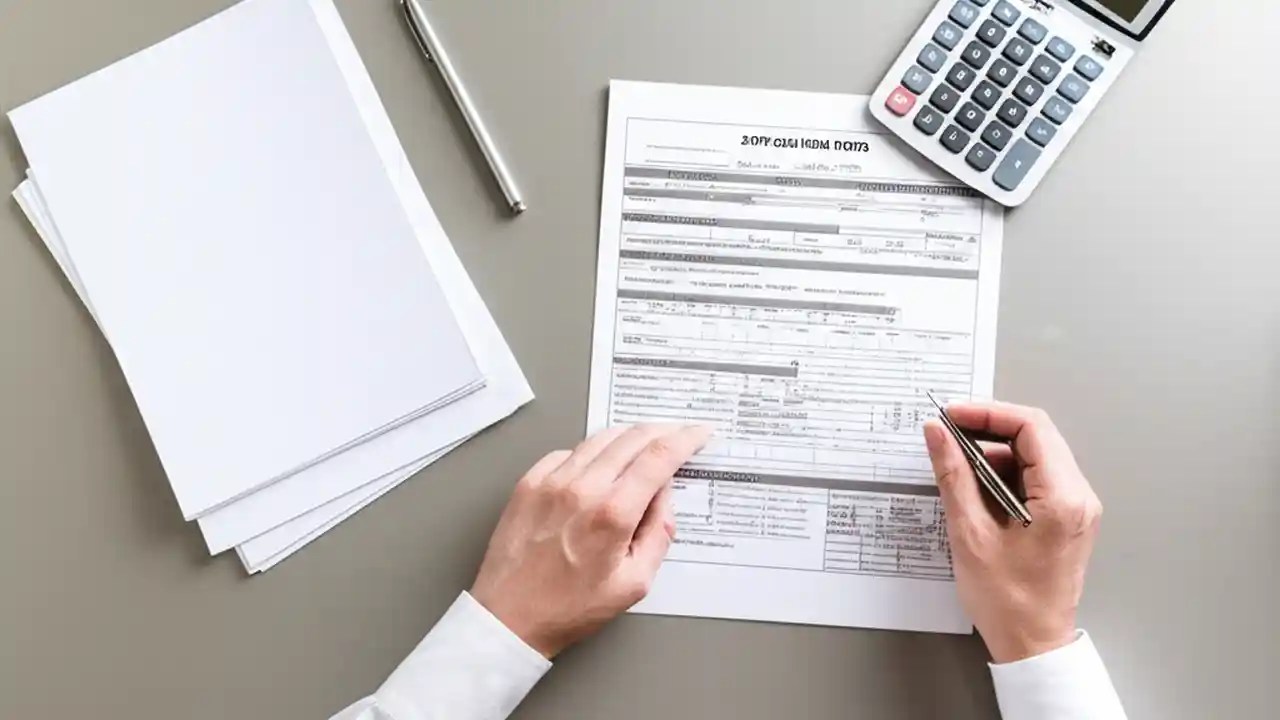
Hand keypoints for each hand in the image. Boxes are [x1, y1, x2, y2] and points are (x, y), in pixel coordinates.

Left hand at [470, 424, 710, 658]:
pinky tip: (599, 465)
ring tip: (643, 445)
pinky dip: (592, 452)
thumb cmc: (570, 608)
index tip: (700, 432)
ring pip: (600, 438)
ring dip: (629, 436)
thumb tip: (665, 496)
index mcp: (613, 513)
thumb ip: (658, 534)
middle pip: (632, 438)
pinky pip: (569, 452)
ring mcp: (551, 481)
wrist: (508, 616)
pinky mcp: (529, 482)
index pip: (659, 457)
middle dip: (662, 431)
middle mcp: (582, 488)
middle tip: (678, 435)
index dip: (686, 439)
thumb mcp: (634, 584)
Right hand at [923, 402, 1102, 663]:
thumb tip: (938, 434)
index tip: (952, 417)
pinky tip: (976, 490)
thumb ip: (953, 476)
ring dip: (994, 455)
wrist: (1033, 645)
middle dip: (988, 431)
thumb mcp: (970, 534)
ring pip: (1034, 456)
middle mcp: (1079, 497)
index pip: (1031, 427)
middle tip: (947, 436)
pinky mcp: (1065, 517)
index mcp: (1063, 499)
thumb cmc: (1007, 602)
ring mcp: (1076, 507)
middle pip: (1035, 437)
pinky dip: (1004, 475)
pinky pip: (1035, 478)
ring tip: (957, 470)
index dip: (988, 414)